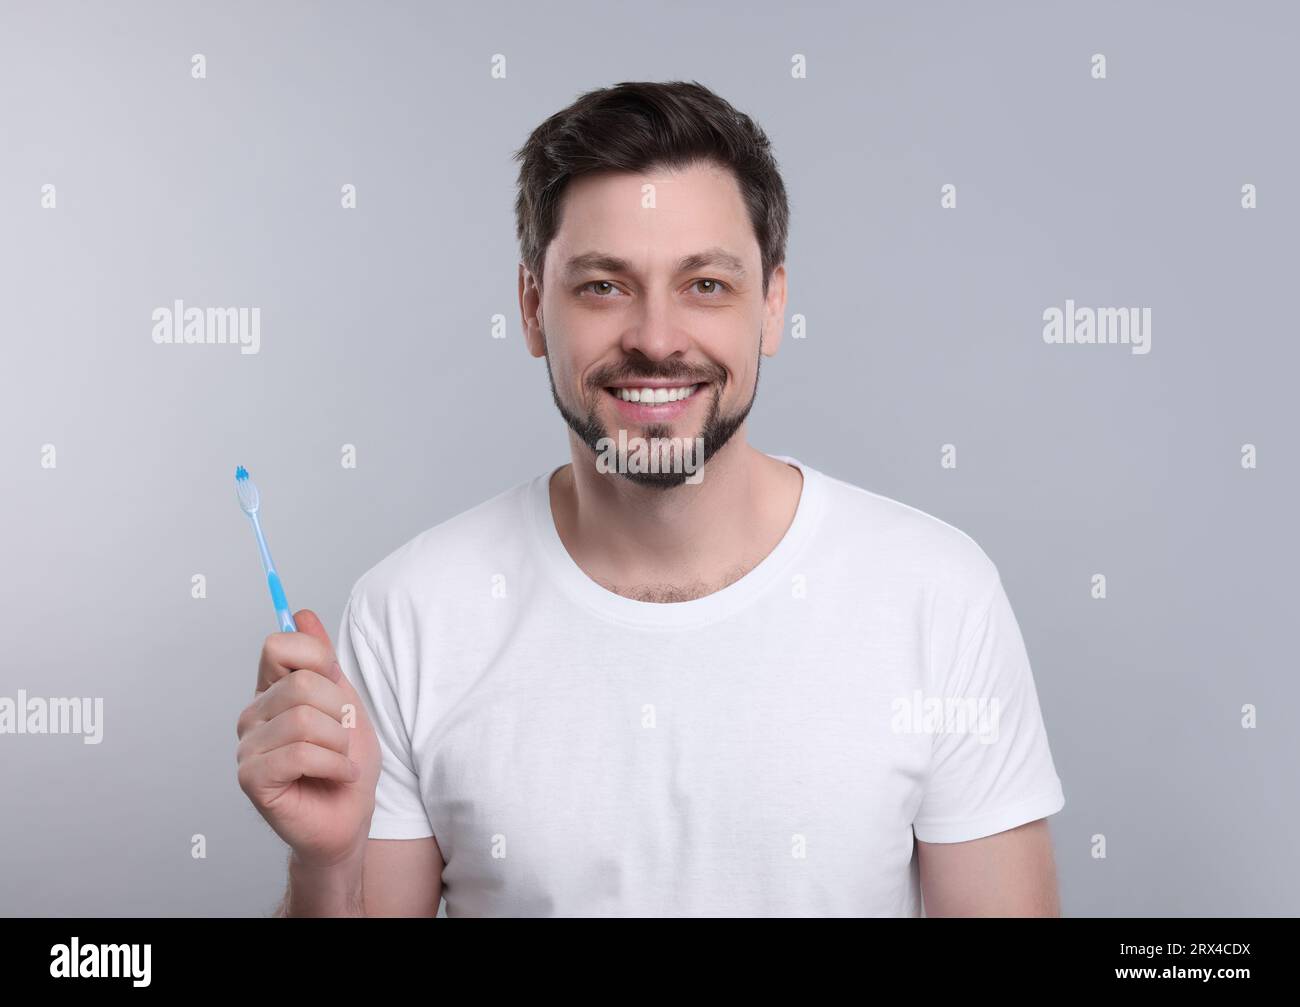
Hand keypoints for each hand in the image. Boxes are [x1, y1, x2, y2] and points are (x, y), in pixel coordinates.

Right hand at [236, 609, 382, 869]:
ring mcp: (247, 747)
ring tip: (339, 760)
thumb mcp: (345, 700)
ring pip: (304, 720)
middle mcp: (253, 715)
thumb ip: (322, 659)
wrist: (349, 818)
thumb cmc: (346, 763)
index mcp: (272, 691)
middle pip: (302, 684)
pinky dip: (334, 765)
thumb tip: (300, 613)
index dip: (318, 659)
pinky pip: (301, 754)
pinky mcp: (251, 778)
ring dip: (339, 744)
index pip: (280, 645)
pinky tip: (338, 776)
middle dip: (340, 712)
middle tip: (342, 738)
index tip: (336, 686)